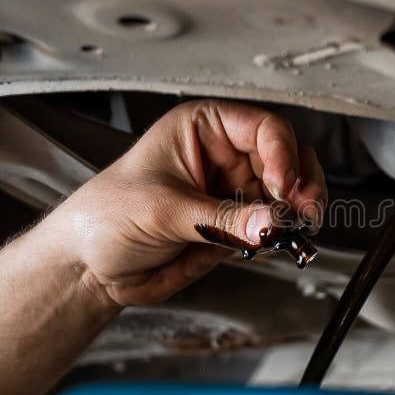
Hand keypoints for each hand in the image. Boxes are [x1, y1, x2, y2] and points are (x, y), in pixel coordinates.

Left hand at [43, 99, 326, 306]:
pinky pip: (277, 224)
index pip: (263, 128)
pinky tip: (283, 241)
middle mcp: (225, 155)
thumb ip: (221, 219)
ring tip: (300, 228)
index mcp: (203, 128)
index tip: (282, 187)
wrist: (90, 266)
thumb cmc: (107, 217)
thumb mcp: (163, 210)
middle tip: (304, 212)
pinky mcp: (240, 225)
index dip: (282, 154)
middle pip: (287, 158)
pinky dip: (288, 233)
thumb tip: (271, 221)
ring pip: (290, 193)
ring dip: (302, 210)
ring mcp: (235, 191)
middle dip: (301, 184)